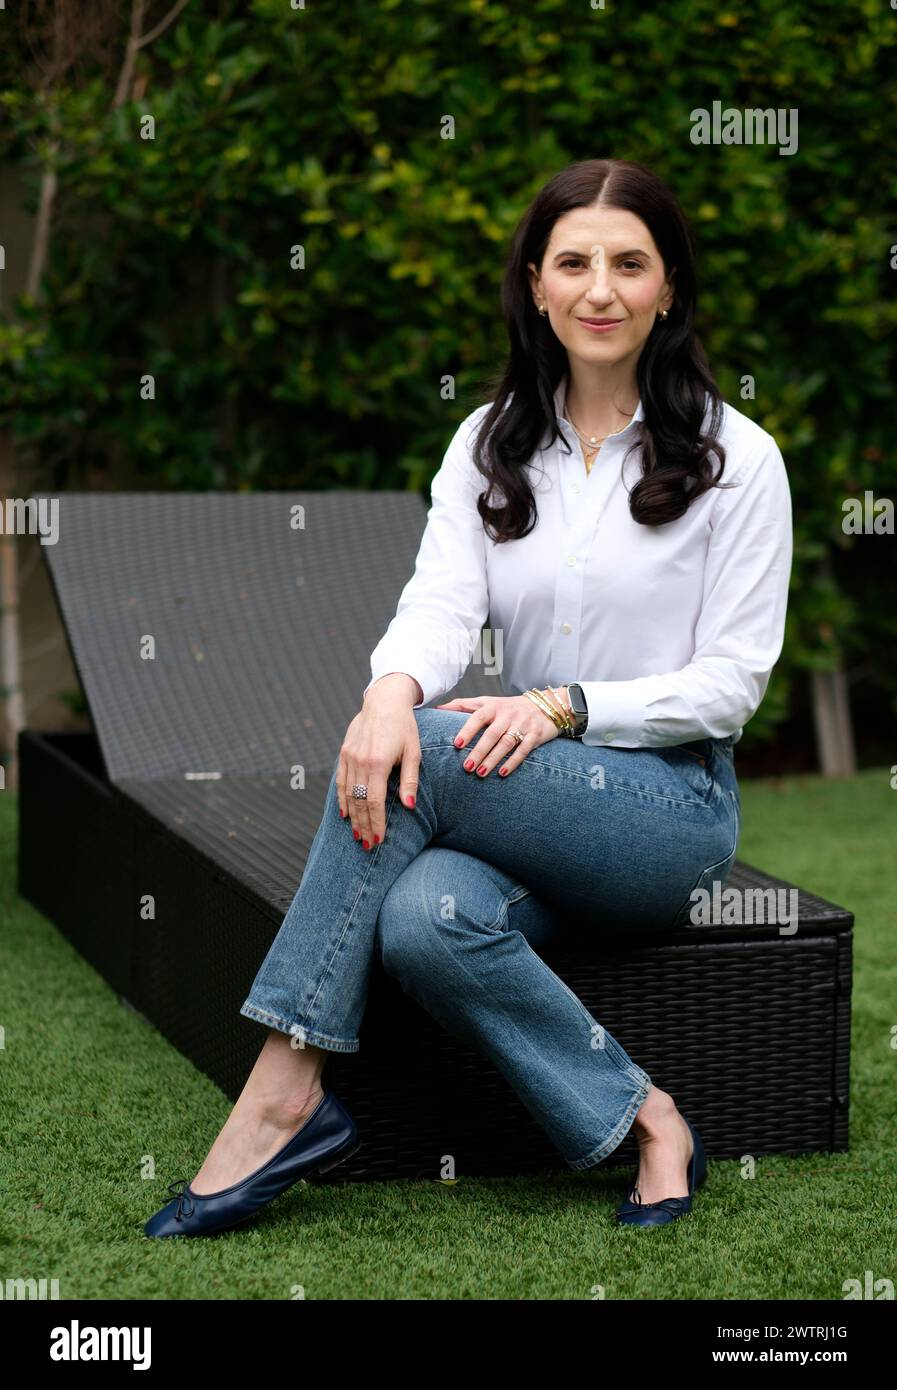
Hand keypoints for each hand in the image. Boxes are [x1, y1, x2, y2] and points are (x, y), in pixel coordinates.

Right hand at [336, 697, 420, 847]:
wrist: (384, 702)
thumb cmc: (404, 727)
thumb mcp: (413, 752)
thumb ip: (410, 780)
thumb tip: (409, 807)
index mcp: (378, 762)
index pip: (374, 802)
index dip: (376, 823)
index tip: (379, 840)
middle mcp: (360, 761)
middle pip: (359, 802)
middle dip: (364, 826)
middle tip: (369, 845)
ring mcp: (349, 757)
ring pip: (348, 794)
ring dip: (353, 817)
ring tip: (358, 835)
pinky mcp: (344, 753)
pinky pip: (341, 781)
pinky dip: (342, 799)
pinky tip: (345, 814)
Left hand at [435, 693, 560, 777]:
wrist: (545, 705)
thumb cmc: (509, 707)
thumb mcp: (488, 702)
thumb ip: (463, 705)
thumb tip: (437, 708)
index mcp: (494, 706)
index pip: (479, 716)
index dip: (468, 729)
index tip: (457, 744)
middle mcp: (508, 715)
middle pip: (492, 734)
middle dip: (479, 751)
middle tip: (467, 767)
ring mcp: (523, 725)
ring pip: (506, 744)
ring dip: (493, 759)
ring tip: (480, 773)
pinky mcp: (536, 736)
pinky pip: (523, 750)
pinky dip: (513, 762)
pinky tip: (502, 773)